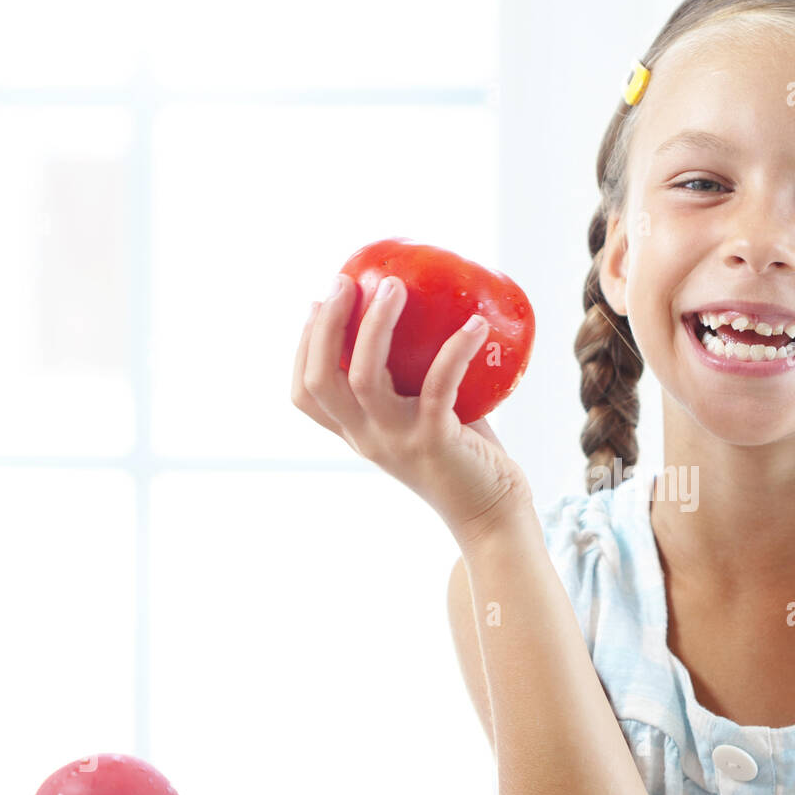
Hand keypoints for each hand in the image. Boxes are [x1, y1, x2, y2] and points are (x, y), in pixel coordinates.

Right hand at [292, 274, 533, 546]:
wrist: (492, 513)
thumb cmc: (466, 457)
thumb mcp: (425, 417)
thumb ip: (415, 379)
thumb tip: (433, 313)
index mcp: (357, 433)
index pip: (306, 394)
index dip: (302, 347)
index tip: (317, 302)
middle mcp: (367, 439)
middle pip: (321, 380)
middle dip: (325, 326)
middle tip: (346, 282)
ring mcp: (397, 441)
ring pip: (364, 377)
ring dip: (375, 325)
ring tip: (395, 287)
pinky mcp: (435, 440)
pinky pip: (438, 384)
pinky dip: (455, 349)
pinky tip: (474, 323)